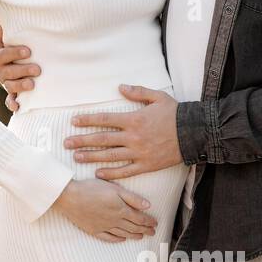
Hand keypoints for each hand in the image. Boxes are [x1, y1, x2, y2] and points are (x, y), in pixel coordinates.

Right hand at [0, 17, 39, 111]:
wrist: (20, 56)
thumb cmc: (15, 42)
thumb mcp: (9, 35)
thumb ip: (3, 30)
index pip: (0, 55)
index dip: (13, 54)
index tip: (28, 51)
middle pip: (6, 72)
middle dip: (22, 71)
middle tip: (38, 69)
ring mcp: (5, 82)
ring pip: (9, 86)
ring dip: (20, 86)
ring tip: (33, 84)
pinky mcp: (12, 92)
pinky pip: (9, 100)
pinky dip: (12, 104)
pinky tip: (17, 107)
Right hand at [52, 178, 157, 242]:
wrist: (70, 197)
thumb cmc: (92, 189)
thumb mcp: (115, 189)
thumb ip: (132, 198)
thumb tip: (148, 206)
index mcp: (121, 210)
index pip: (139, 218)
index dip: (149, 221)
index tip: (155, 223)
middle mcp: (114, 221)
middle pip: (133, 227)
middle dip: (144, 230)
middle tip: (152, 232)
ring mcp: (104, 227)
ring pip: (123, 233)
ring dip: (133, 235)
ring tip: (140, 237)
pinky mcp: (93, 230)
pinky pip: (108, 238)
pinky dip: (117, 239)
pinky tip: (121, 240)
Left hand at [64, 84, 183, 178]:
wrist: (195, 133)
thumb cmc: (176, 113)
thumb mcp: (158, 97)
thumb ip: (138, 92)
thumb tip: (120, 87)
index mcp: (134, 119)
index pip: (104, 119)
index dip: (87, 120)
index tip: (73, 121)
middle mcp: (133, 137)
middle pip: (102, 139)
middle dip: (82, 141)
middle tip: (66, 143)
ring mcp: (139, 152)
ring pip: (110, 156)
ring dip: (91, 157)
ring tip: (77, 157)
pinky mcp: (146, 165)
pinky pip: (126, 171)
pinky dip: (111, 173)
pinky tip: (98, 174)